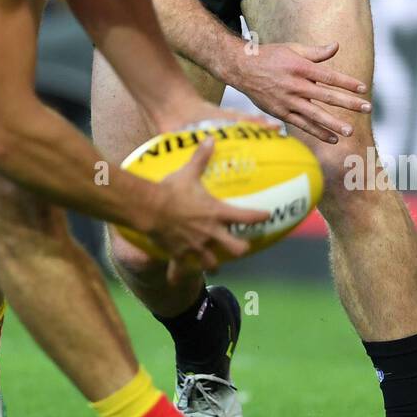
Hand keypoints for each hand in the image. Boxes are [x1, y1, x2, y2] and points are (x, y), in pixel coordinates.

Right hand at [146, 139, 268, 281]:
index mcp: (216, 213)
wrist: (149, 209)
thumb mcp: (187, 173)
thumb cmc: (170, 190)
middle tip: (242, 245)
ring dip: (214, 263)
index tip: (268, 216)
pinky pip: (182, 270)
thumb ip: (201, 158)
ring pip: (213, 263)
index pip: (246, 217)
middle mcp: (211, 233)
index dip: (260, 217)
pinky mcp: (180, 254)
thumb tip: (210, 138)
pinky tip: (177, 277)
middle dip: (242, 248)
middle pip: (237, 248)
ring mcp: (196, 246)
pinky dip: (180, 273)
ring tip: (214, 262)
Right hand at [233, 40, 369, 143]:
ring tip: (350, 131)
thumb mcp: (292, 49)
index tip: (363, 89)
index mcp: (300, 67)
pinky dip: (317, 132)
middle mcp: (295, 85)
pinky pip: (302, 124)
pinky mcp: (280, 112)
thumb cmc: (270, 56)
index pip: (329, 76)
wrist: (241, 68)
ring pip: (314, 114)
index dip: (347, 83)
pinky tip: (332, 138)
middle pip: (326, 96)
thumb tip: (336, 46)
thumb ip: (316, 52)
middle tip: (367, 108)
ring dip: (333, 123)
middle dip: (348, 103)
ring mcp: (287, 100)